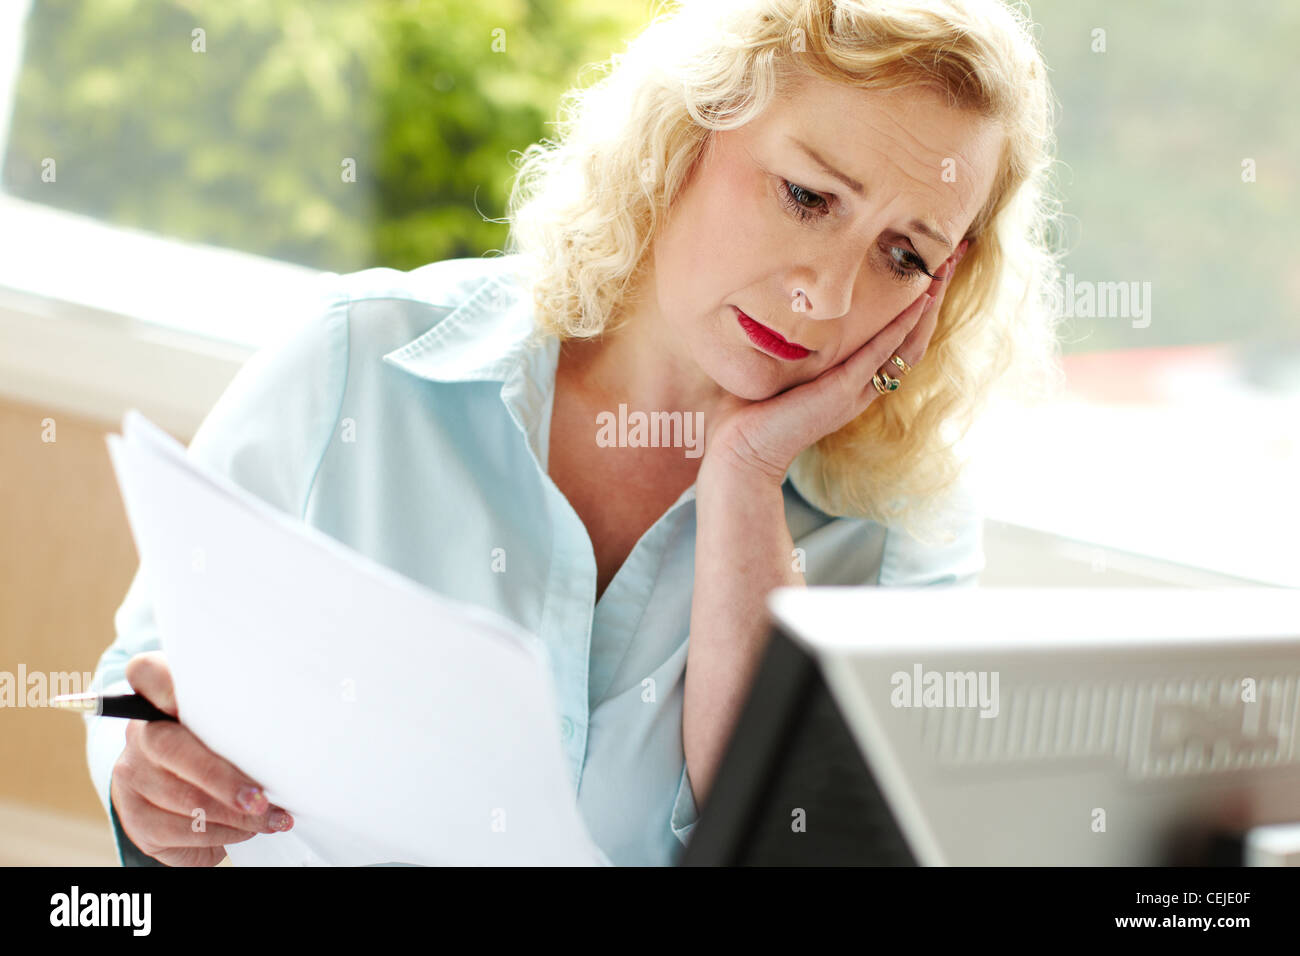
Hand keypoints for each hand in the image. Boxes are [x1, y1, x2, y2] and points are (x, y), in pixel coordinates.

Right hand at [109, 651, 292, 865]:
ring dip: (234, 816)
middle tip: (260, 799)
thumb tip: (296, 720)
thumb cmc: (221, 749)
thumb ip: (241, 714)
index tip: (185, 700)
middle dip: (221, 778)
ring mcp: (132, 774)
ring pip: (181, 797)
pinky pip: (179, 831)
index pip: (147, 673)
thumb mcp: (229, 724)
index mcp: (161, 697)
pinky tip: (244, 829)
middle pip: (170, 747)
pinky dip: (221, 834)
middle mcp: (140, 733)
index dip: (164, 682)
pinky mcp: (135, 816)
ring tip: (270, 818)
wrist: (184, 799)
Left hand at [703, 241, 967, 484]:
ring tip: (945, 266)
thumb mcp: (772, 368)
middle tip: (954, 252)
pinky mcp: (840, 392)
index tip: (928, 264)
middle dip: (934, 292)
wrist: (737, 456)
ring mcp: (854, 390)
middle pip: (912, 334)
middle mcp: (860, 385)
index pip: (893, 335)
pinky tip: (919, 300)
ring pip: (905, 342)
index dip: (914, 301)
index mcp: (848, 380)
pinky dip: (900, 326)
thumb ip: (784, 341)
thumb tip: (766, 302)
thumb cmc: (744, 416)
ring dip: (927, 303)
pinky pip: (879, 354)